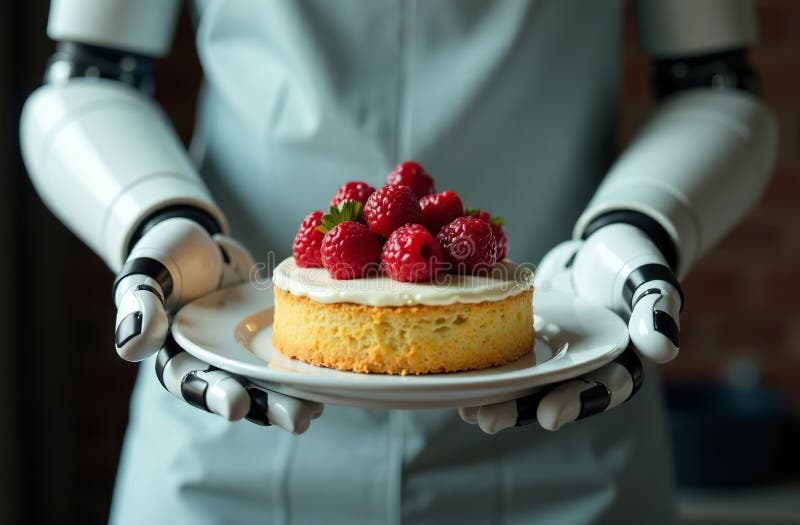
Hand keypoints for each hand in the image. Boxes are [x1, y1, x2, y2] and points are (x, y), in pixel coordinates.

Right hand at [113, 217, 322, 432]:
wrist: (200, 240)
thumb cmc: (165, 257)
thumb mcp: (145, 273)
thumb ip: (139, 307)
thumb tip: (132, 348)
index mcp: (180, 359)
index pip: (195, 383)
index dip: (215, 395)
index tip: (236, 403)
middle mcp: (217, 366)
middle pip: (244, 394)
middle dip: (270, 408)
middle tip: (297, 419)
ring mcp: (248, 356)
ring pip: (273, 383)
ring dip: (296, 397)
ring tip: (319, 407)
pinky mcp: (274, 339)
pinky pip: (294, 355)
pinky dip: (313, 364)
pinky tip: (338, 372)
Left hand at [460, 223, 682, 433]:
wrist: (603, 244)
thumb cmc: (632, 261)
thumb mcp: (649, 279)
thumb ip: (657, 310)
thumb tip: (663, 350)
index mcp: (617, 362)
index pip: (599, 390)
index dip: (574, 403)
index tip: (548, 416)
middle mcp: (581, 367)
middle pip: (551, 394)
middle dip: (519, 409)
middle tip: (487, 420)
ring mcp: (552, 355)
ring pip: (523, 382)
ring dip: (494, 397)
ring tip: (464, 409)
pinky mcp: (526, 338)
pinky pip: (503, 355)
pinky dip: (482, 365)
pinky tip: (454, 375)